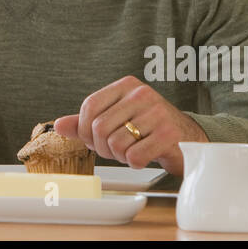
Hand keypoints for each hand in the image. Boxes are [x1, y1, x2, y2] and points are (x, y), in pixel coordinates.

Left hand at [52, 76, 208, 176]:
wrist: (189, 139)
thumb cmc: (149, 129)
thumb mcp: (117, 119)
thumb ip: (87, 121)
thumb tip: (58, 125)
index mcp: (127, 86)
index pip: (89, 105)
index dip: (84, 129)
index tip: (93, 140)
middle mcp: (141, 94)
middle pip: (99, 127)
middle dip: (103, 147)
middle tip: (116, 150)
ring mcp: (157, 112)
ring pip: (115, 143)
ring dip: (120, 156)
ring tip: (132, 151)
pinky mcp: (169, 133)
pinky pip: (134, 156)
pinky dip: (135, 162)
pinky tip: (145, 156)